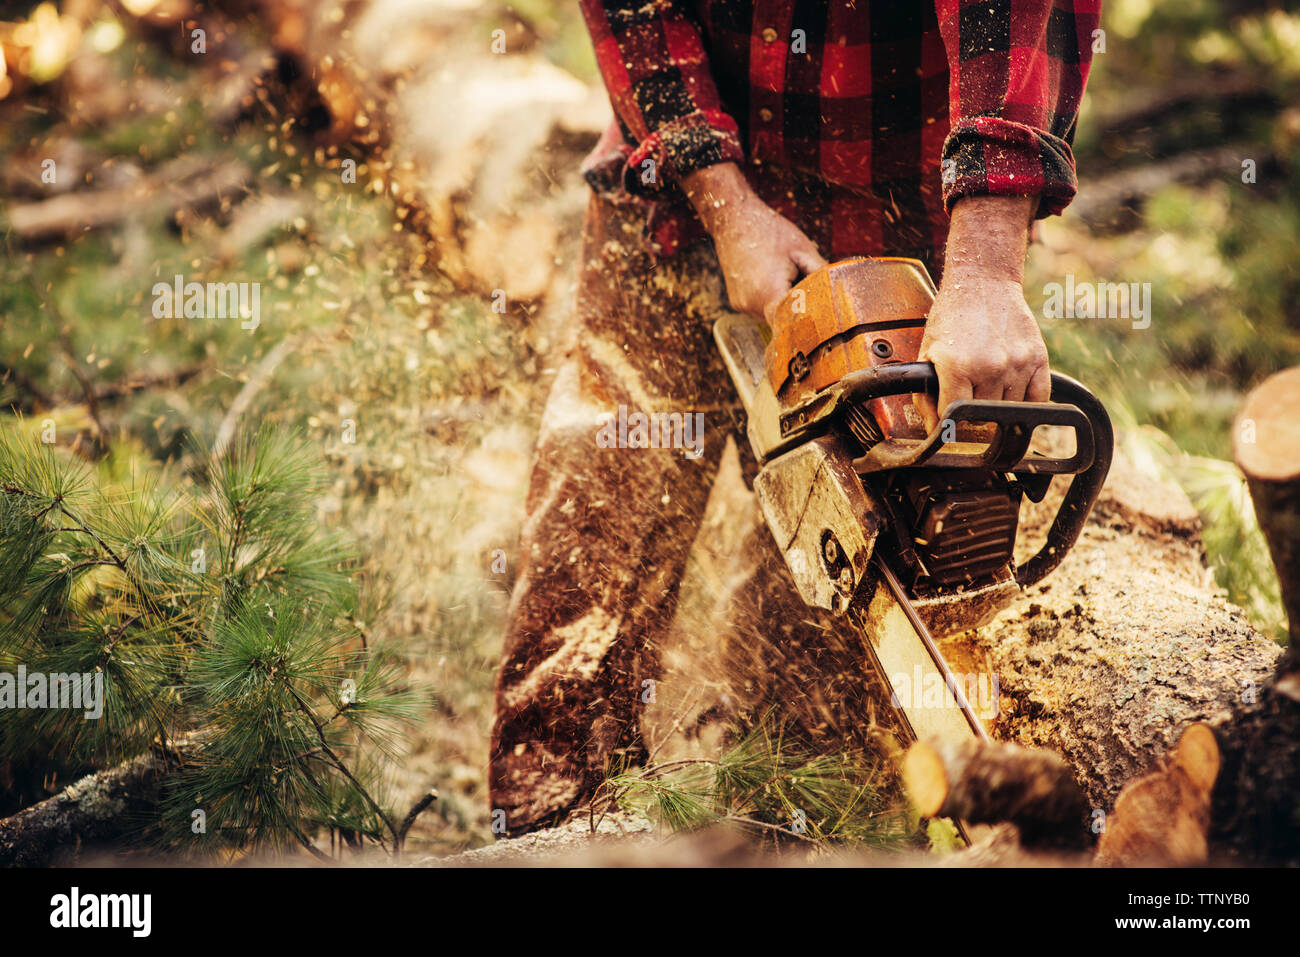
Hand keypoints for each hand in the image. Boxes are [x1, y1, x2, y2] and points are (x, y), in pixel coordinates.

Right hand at [682, 163, 826, 320]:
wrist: (734, 219)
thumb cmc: (770, 231)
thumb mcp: (803, 250)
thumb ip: (821, 274)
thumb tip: (839, 291)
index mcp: (769, 293)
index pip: (793, 324)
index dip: (809, 324)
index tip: (822, 322)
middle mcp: (751, 304)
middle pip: (783, 321)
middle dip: (798, 309)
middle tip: (808, 289)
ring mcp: (741, 304)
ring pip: (771, 315)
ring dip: (783, 304)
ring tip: (786, 277)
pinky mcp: (737, 301)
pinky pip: (760, 308)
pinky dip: (770, 299)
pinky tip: (771, 277)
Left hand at [918, 195, 1048, 427]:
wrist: (983, 282)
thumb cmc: (952, 315)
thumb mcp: (927, 351)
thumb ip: (926, 392)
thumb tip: (933, 428)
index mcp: (957, 366)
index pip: (954, 416)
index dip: (947, 424)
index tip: (947, 426)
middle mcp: (989, 367)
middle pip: (983, 418)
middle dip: (972, 418)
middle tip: (967, 407)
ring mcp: (1017, 363)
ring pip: (1010, 412)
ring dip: (999, 411)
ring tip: (987, 394)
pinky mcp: (1038, 358)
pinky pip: (1039, 399)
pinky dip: (1027, 405)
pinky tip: (1012, 397)